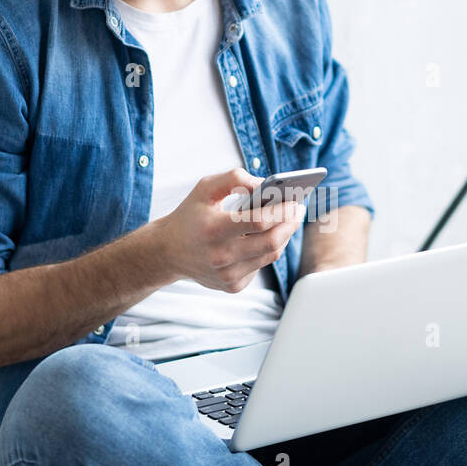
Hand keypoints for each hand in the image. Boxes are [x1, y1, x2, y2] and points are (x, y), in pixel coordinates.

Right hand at [153, 167, 305, 292]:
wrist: (168, 252)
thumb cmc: (190, 216)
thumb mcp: (205, 188)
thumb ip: (234, 179)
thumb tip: (265, 185)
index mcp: (213, 230)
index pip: (258, 222)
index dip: (281, 210)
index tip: (294, 200)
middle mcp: (220, 257)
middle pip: (271, 242)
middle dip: (290, 223)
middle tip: (298, 209)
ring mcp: (227, 275)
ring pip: (270, 255)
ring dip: (284, 235)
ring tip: (290, 219)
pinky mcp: (232, 286)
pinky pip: (260, 266)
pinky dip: (266, 250)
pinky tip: (267, 236)